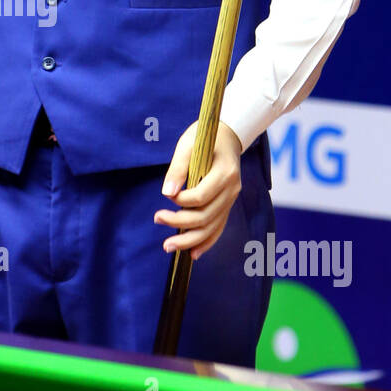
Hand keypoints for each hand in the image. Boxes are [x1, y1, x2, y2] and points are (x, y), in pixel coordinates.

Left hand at [153, 121, 242, 261]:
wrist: (227, 136)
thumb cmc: (205, 138)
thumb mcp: (188, 145)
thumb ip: (178, 168)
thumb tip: (167, 194)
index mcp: (225, 173)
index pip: (201, 197)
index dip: (181, 202)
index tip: (166, 197)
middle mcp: (232, 190)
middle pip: (206, 216)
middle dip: (180, 223)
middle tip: (157, 220)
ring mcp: (231, 199)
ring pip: (212, 227)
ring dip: (190, 240)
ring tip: (168, 246)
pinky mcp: (227, 205)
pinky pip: (218, 227)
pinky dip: (206, 242)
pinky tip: (192, 253)